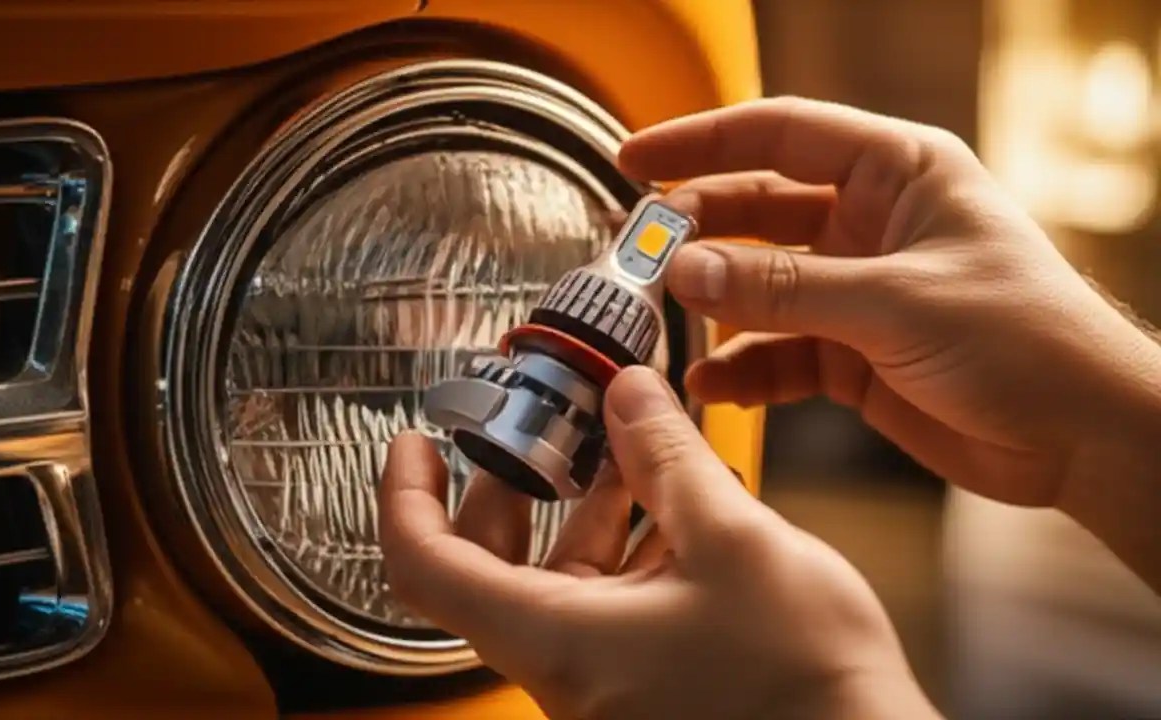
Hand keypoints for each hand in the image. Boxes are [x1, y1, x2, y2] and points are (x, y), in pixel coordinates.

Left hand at [381, 367, 936, 719]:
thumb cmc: (804, 687)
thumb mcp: (733, 540)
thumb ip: (669, 457)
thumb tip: (628, 395)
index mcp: (557, 639)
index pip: (426, 565)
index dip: (404, 495)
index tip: (416, 443)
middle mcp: (567, 668)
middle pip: (492, 565)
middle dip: (513, 483)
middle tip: (537, 425)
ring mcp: (607, 680)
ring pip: (561, 580)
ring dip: (585, 505)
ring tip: (626, 443)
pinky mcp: (648, 683)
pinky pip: (610, 604)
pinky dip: (628, 545)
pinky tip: (677, 499)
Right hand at [619, 98, 1160, 582]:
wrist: (1081, 437)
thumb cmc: (1026, 339)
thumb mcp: (894, 302)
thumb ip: (782, 288)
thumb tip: (685, 273)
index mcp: (898, 173)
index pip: (780, 134)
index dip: (701, 142)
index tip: (633, 158)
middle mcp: (871, 224)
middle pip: (756, 212)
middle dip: (696, 236)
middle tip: (638, 260)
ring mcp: (857, 291)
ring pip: (758, 288)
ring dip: (712, 310)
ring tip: (664, 329)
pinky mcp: (852, 355)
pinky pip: (777, 353)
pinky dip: (743, 370)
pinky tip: (712, 388)